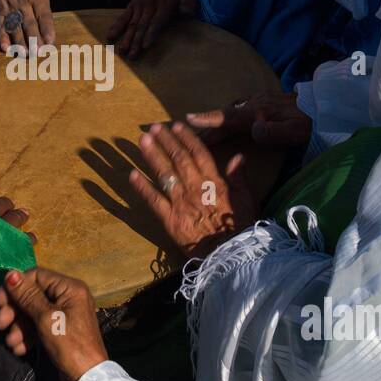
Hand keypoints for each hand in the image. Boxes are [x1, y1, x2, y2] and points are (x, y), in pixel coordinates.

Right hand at [0, 0, 72, 51]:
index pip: (43, 13)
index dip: (47, 27)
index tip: (51, 40)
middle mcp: (23, 1)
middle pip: (29, 23)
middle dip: (34, 39)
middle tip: (38, 53)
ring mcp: (11, 6)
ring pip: (15, 26)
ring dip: (19, 41)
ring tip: (24, 54)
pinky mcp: (0, 8)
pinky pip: (1, 24)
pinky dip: (2, 36)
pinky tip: (6, 48)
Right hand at [0, 179, 35, 242]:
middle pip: (1, 205)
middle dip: (5, 205)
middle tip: (9, 206)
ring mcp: (1, 236)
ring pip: (15, 220)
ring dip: (19, 217)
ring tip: (24, 216)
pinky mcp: (10, 254)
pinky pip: (25, 242)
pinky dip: (28, 238)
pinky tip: (30, 238)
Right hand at [0, 267, 107, 380]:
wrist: (86, 378)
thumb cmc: (69, 344)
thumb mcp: (46, 318)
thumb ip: (27, 296)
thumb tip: (10, 274)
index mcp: (69, 288)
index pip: (35, 276)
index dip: (14, 287)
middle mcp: (67, 297)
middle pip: (32, 295)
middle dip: (14, 310)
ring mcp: (63, 315)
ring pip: (32, 313)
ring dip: (18, 327)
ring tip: (10, 343)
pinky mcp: (58, 331)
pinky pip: (38, 326)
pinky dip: (27, 336)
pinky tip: (18, 349)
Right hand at [108, 0, 198, 58]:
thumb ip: (188, 4)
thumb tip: (185, 14)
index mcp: (164, 4)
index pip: (156, 21)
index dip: (150, 34)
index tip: (144, 46)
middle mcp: (149, 5)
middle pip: (142, 26)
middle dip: (136, 41)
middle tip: (132, 56)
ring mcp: (139, 5)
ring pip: (132, 23)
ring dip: (126, 38)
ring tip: (122, 50)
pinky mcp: (132, 5)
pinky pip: (123, 16)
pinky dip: (116, 26)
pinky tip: (110, 36)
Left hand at [128, 121, 257, 257]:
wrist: (231, 255)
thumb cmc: (242, 228)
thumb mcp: (247, 200)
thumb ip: (240, 178)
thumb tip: (239, 156)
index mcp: (215, 182)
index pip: (199, 154)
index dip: (186, 139)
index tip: (176, 125)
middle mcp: (195, 188)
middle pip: (179, 160)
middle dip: (166, 142)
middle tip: (154, 127)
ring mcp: (181, 203)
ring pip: (165, 175)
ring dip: (152, 156)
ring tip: (142, 140)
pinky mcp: (169, 220)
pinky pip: (153, 200)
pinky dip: (142, 187)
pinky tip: (132, 174)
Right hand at [187, 91, 310, 148]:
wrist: (326, 107)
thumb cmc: (311, 123)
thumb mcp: (295, 132)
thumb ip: (274, 133)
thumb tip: (253, 130)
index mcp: (258, 113)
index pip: (228, 117)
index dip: (207, 119)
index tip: (188, 119)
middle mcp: (255, 104)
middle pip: (225, 115)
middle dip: (206, 125)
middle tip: (187, 135)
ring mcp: (259, 101)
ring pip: (232, 111)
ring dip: (218, 120)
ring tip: (205, 132)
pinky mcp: (265, 101)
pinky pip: (240, 108)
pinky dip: (229, 116)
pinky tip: (230, 121)